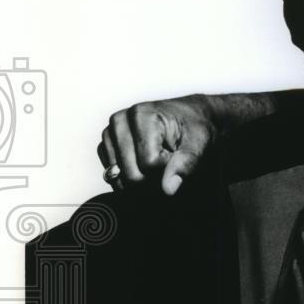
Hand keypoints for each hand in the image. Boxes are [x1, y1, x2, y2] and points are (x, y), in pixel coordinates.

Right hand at [98, 95, 217, 194]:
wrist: (187, 118)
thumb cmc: (193, 127)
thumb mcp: (198, 143)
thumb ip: (185, 164)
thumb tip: (168, 188)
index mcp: (142, 115)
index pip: (150, 163)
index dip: (168, 169)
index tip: (179, 157)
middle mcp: (120, 121)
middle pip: (132, 174)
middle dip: (155, 178)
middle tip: (170, 165)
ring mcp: (109, 134)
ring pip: (120, 179)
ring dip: (143, 180)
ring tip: (158, 163)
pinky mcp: (106, 147)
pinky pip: (113, 177)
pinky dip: (130, 179)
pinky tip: (145, 166)